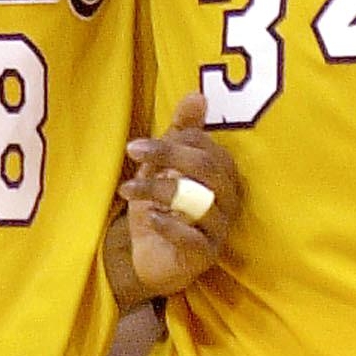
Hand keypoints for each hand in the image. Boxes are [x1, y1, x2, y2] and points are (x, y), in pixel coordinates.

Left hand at [120, 93, 240, 295]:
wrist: (154, 260)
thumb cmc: (163, 208)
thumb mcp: (163, 168)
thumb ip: (180, 133)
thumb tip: (197, 94)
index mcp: (222, 172)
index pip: (206, 147)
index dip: (173, 141)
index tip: (137, 146)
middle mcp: (228, 198)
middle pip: (207, 169)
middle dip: (169, 155)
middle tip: (132, 151)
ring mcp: (219, 228)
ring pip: (198, 201)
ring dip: (159, 190)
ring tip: (127, 190)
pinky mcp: (206, 255)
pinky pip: (194, 238)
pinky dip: (170, 226)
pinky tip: (150, 218)